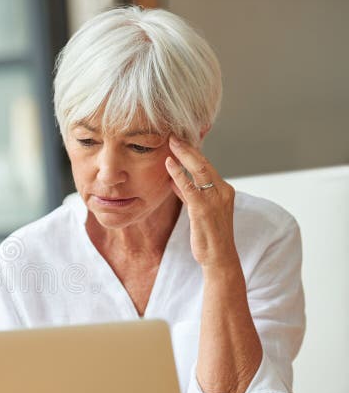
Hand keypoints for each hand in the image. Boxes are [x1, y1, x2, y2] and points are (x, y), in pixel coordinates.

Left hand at [165, 136, 238, 268]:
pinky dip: (179, 174)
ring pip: (200, 170)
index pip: (207, 165)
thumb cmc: (208, 236)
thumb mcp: (197, 210)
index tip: (180, 140)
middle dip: (188, 147)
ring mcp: (215, 200)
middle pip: (204, 163)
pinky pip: (190, 188)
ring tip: (170, 142)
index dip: (193, 152)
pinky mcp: (204, 210)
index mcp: (223, 190)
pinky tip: (169, 164)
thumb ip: (188, 194)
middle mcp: (222, 191)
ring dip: (184, 155)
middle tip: (173, 134)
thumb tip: (175, 180)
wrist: (219, 257)